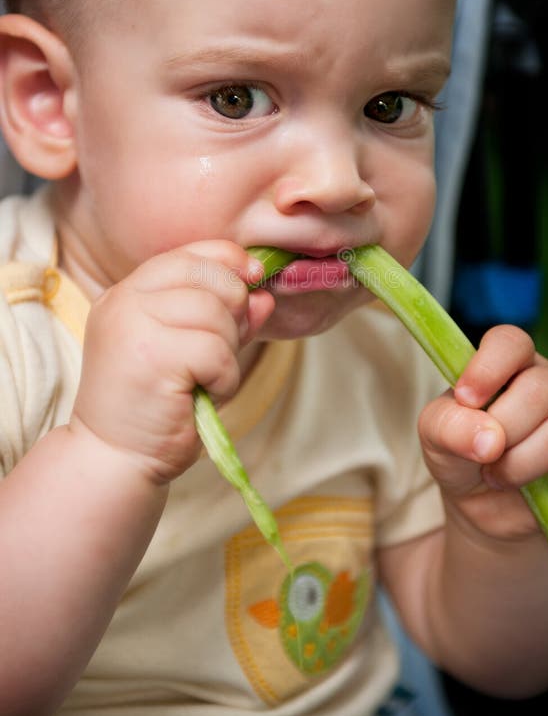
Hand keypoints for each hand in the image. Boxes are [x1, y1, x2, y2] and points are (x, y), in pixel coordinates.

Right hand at [72, 241, 274, 482]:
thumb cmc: (157, 408)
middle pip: (208, 276)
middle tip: (222, 350)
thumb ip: (227, 320)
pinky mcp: (151, 355)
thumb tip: (264, 294)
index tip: (253, 279)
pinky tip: (205, 394)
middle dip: (233, 309)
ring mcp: (133, 325)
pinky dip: (224, 377)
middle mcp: (125, 301)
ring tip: (208, 379)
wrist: (116, 461)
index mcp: (130, 293)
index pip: (189, 254)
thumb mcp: (194, 353)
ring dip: (229, 352)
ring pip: (216, 314)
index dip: (229, 262)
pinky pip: (216, 350)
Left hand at [418, 324, 547, 542]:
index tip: (466, 399)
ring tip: (502, 475)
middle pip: (539, 388)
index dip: (489, 368)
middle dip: (504, 431)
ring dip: (522, 465)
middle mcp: (545, 382)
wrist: (482, 508)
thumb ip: (449, 426)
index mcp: (505, 366)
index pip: (510, 342)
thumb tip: (489, 439)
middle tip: (483, 456)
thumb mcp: (434, 437)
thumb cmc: (459, 456)